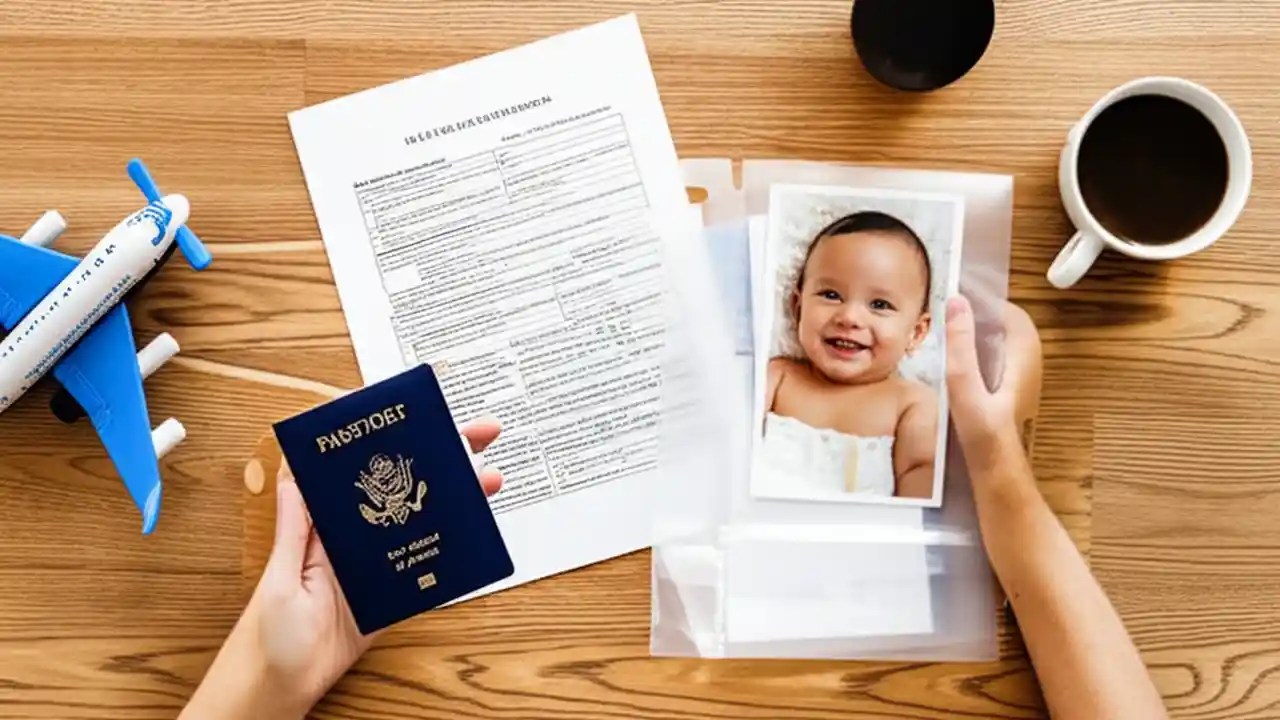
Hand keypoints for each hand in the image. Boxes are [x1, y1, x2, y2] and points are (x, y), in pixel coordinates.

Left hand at [181, 419, 504, 719]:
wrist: (281, 689)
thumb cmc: (267, 637)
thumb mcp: (280, 576)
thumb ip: (293, 529)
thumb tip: (296, 474)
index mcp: (321, 525)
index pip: (354, 468)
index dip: (381, 436)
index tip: (408, 410)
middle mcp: (352, 537)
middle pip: (402, 486)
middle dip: (440, 456)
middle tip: (477, 434)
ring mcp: (375, 564)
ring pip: (422, 520)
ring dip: (455, 498)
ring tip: (488, 478)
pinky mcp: (391, 595)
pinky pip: (427, 566)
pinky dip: (453, 549)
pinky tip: (475, 531)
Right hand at [945, 296, 1041, 466]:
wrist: (998, 476)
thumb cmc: (985, 438)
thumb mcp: (966, 388)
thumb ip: (961, 347)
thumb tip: (958, 303)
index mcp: (1021, 358)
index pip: (1012, 314)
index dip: (988, 300)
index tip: (961, 292)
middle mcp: (1025, 366)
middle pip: (1006, 327)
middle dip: (981, 314)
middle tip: (950, 308)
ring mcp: (1018, 382)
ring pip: (1001, 345)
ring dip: (978, 333)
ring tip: (947, 328)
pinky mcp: (1008, 395)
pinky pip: (994, 362)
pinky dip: (977, 353)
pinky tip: (954, 361)